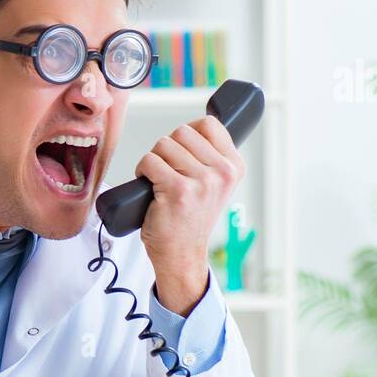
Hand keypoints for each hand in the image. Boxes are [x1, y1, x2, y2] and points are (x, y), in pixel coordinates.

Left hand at [134, 116, 244, 315]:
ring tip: (160, 181)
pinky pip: (150, 160)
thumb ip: (211, 155)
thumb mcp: (214, 184)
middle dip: (168, 149)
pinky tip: (150, 187)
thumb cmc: (191, 216)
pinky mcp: (178, 190)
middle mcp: (222, 173)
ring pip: (163, 144)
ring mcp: (202, 181)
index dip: (188, 134)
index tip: (184, 154)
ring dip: (154, 160)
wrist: (181, 253)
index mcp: (234, 166)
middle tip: (170, 173)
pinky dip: (142, 171)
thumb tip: (197, 124)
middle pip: (182, 131)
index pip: (209, 123)